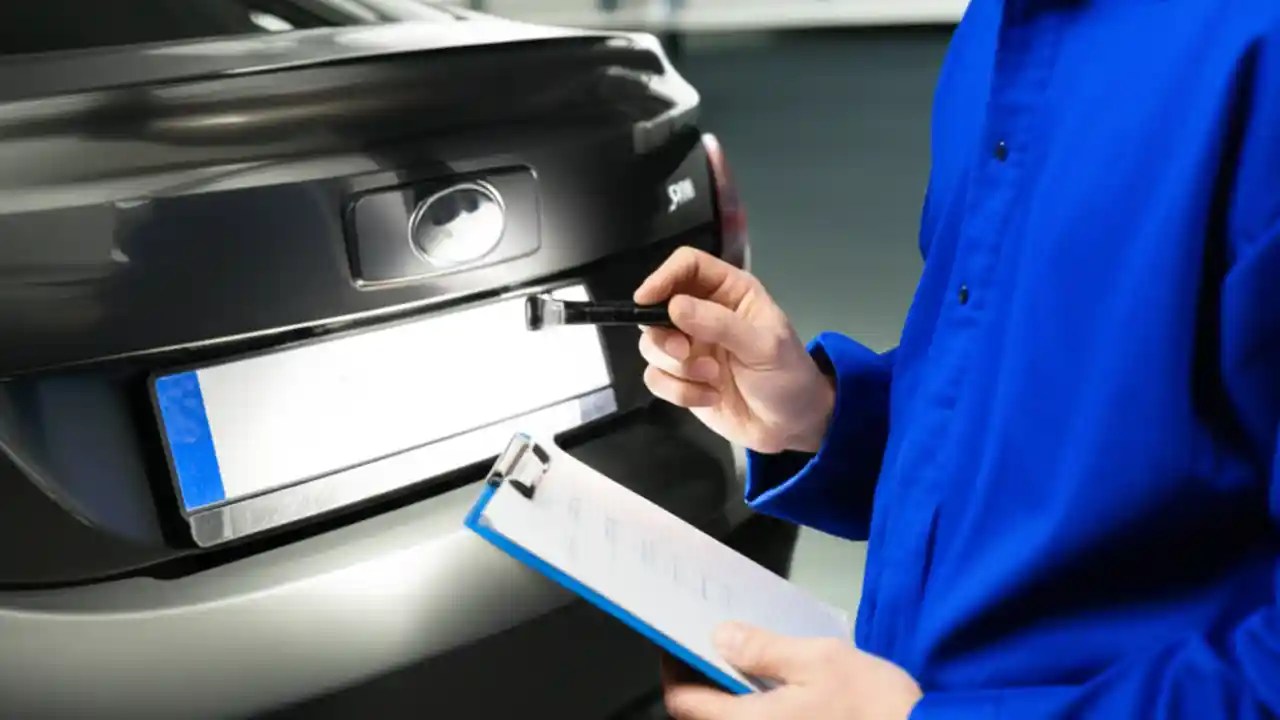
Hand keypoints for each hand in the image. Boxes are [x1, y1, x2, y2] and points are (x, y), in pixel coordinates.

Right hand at [634, 247, 834, 453]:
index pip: (687, 265)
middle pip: (657, 306)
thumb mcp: (764, 346)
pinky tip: (710, 397)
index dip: (664, 277)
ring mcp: (689, 347)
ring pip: (652, 345)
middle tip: (684, 351)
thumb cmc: (788, 376)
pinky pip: (656, 378)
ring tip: (712, 378)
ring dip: (677, 366)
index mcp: (730, 291)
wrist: (791, 426)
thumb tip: (674, 306)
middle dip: (664, 333)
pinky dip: (679, 392)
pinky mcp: (681, 379)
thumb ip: (720, 324)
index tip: (646, 300)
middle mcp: (704, 313)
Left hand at [662, 623, 922, 719]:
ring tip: (741, 659)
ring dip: (727, 695)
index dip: (673, 671)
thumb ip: (764, 650)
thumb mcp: (820, 660)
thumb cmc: (874, 705)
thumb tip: (720, 638)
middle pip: (703, 716)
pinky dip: (752, 707)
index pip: (683, 703)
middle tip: (711, 644)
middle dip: (701, 680)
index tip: (677, 643)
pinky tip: (772, 684)